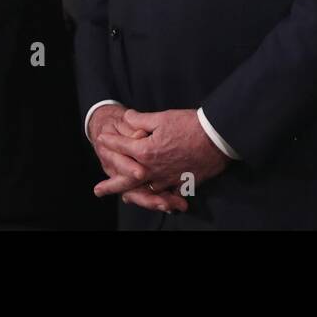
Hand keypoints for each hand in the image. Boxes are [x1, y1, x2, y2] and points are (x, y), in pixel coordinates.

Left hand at [95, 109, 227, 208]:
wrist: (218, 137)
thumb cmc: (190, 124)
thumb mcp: (163, 117)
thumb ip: (141, 119)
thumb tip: (126, 117)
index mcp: (146, 151)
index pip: (123, 147)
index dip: (111, 141)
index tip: (102, 139)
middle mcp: (154, 169)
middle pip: (128, 178)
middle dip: (111, 184)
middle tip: (97, 190)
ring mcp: (168, 178)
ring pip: (147, 189)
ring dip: (134, 193)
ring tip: (125, 197)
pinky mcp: (183, 183)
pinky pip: (169, 194)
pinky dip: (162, 198)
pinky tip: (158, 200)